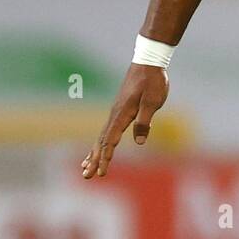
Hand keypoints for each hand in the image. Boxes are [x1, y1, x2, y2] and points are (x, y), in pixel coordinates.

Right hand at [81, 63, 168, 178]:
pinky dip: (101, 143)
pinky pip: (107, 131)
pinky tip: (99, 149)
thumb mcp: (153, 102)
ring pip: (102, 137)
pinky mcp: (120, 110)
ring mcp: (116, 112)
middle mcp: (115, 114)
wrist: (148, 62)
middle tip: (86, 176)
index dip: (106, 158)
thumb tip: (139, 142)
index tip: (101, 172)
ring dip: (94, 153)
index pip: (110, 141)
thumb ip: (144, 121)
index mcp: (122, 114)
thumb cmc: (153, 81)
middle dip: (94, 160)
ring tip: (85, 168)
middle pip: (101, 142)